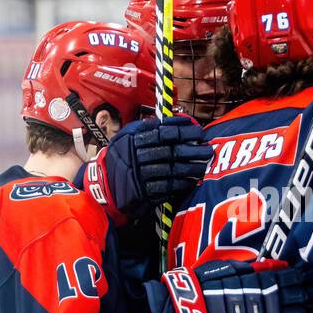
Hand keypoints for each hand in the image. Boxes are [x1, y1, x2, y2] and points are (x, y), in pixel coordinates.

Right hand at [83, 115, 212, 222]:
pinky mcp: (143, 192)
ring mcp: (139, 174)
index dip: (183, 131)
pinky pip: (167, 187)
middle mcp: (136, 155)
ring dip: (191, 168)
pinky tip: (192, 181)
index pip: (163, 131)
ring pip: (171, 169)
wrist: (104, 185)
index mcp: (133, 138)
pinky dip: (181, 184)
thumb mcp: (128, 137)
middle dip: (193, 150)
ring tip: (204, 166)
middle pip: (171, 151)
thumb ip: (149, 128)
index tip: (198, 131)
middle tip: (208, 150)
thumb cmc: (122, 157)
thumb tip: (179, 120)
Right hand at [154, 259, 307, 312]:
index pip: (281, 277)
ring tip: (301, 312)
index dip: (293, 277)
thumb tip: (275, 265)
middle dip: (298, 295)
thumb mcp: (222, 270)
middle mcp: (257, 298)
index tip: (300, 276)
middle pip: (286, 297)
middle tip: (305, 294)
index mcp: (251, 280)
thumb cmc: (199, 288)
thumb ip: (250, 268)